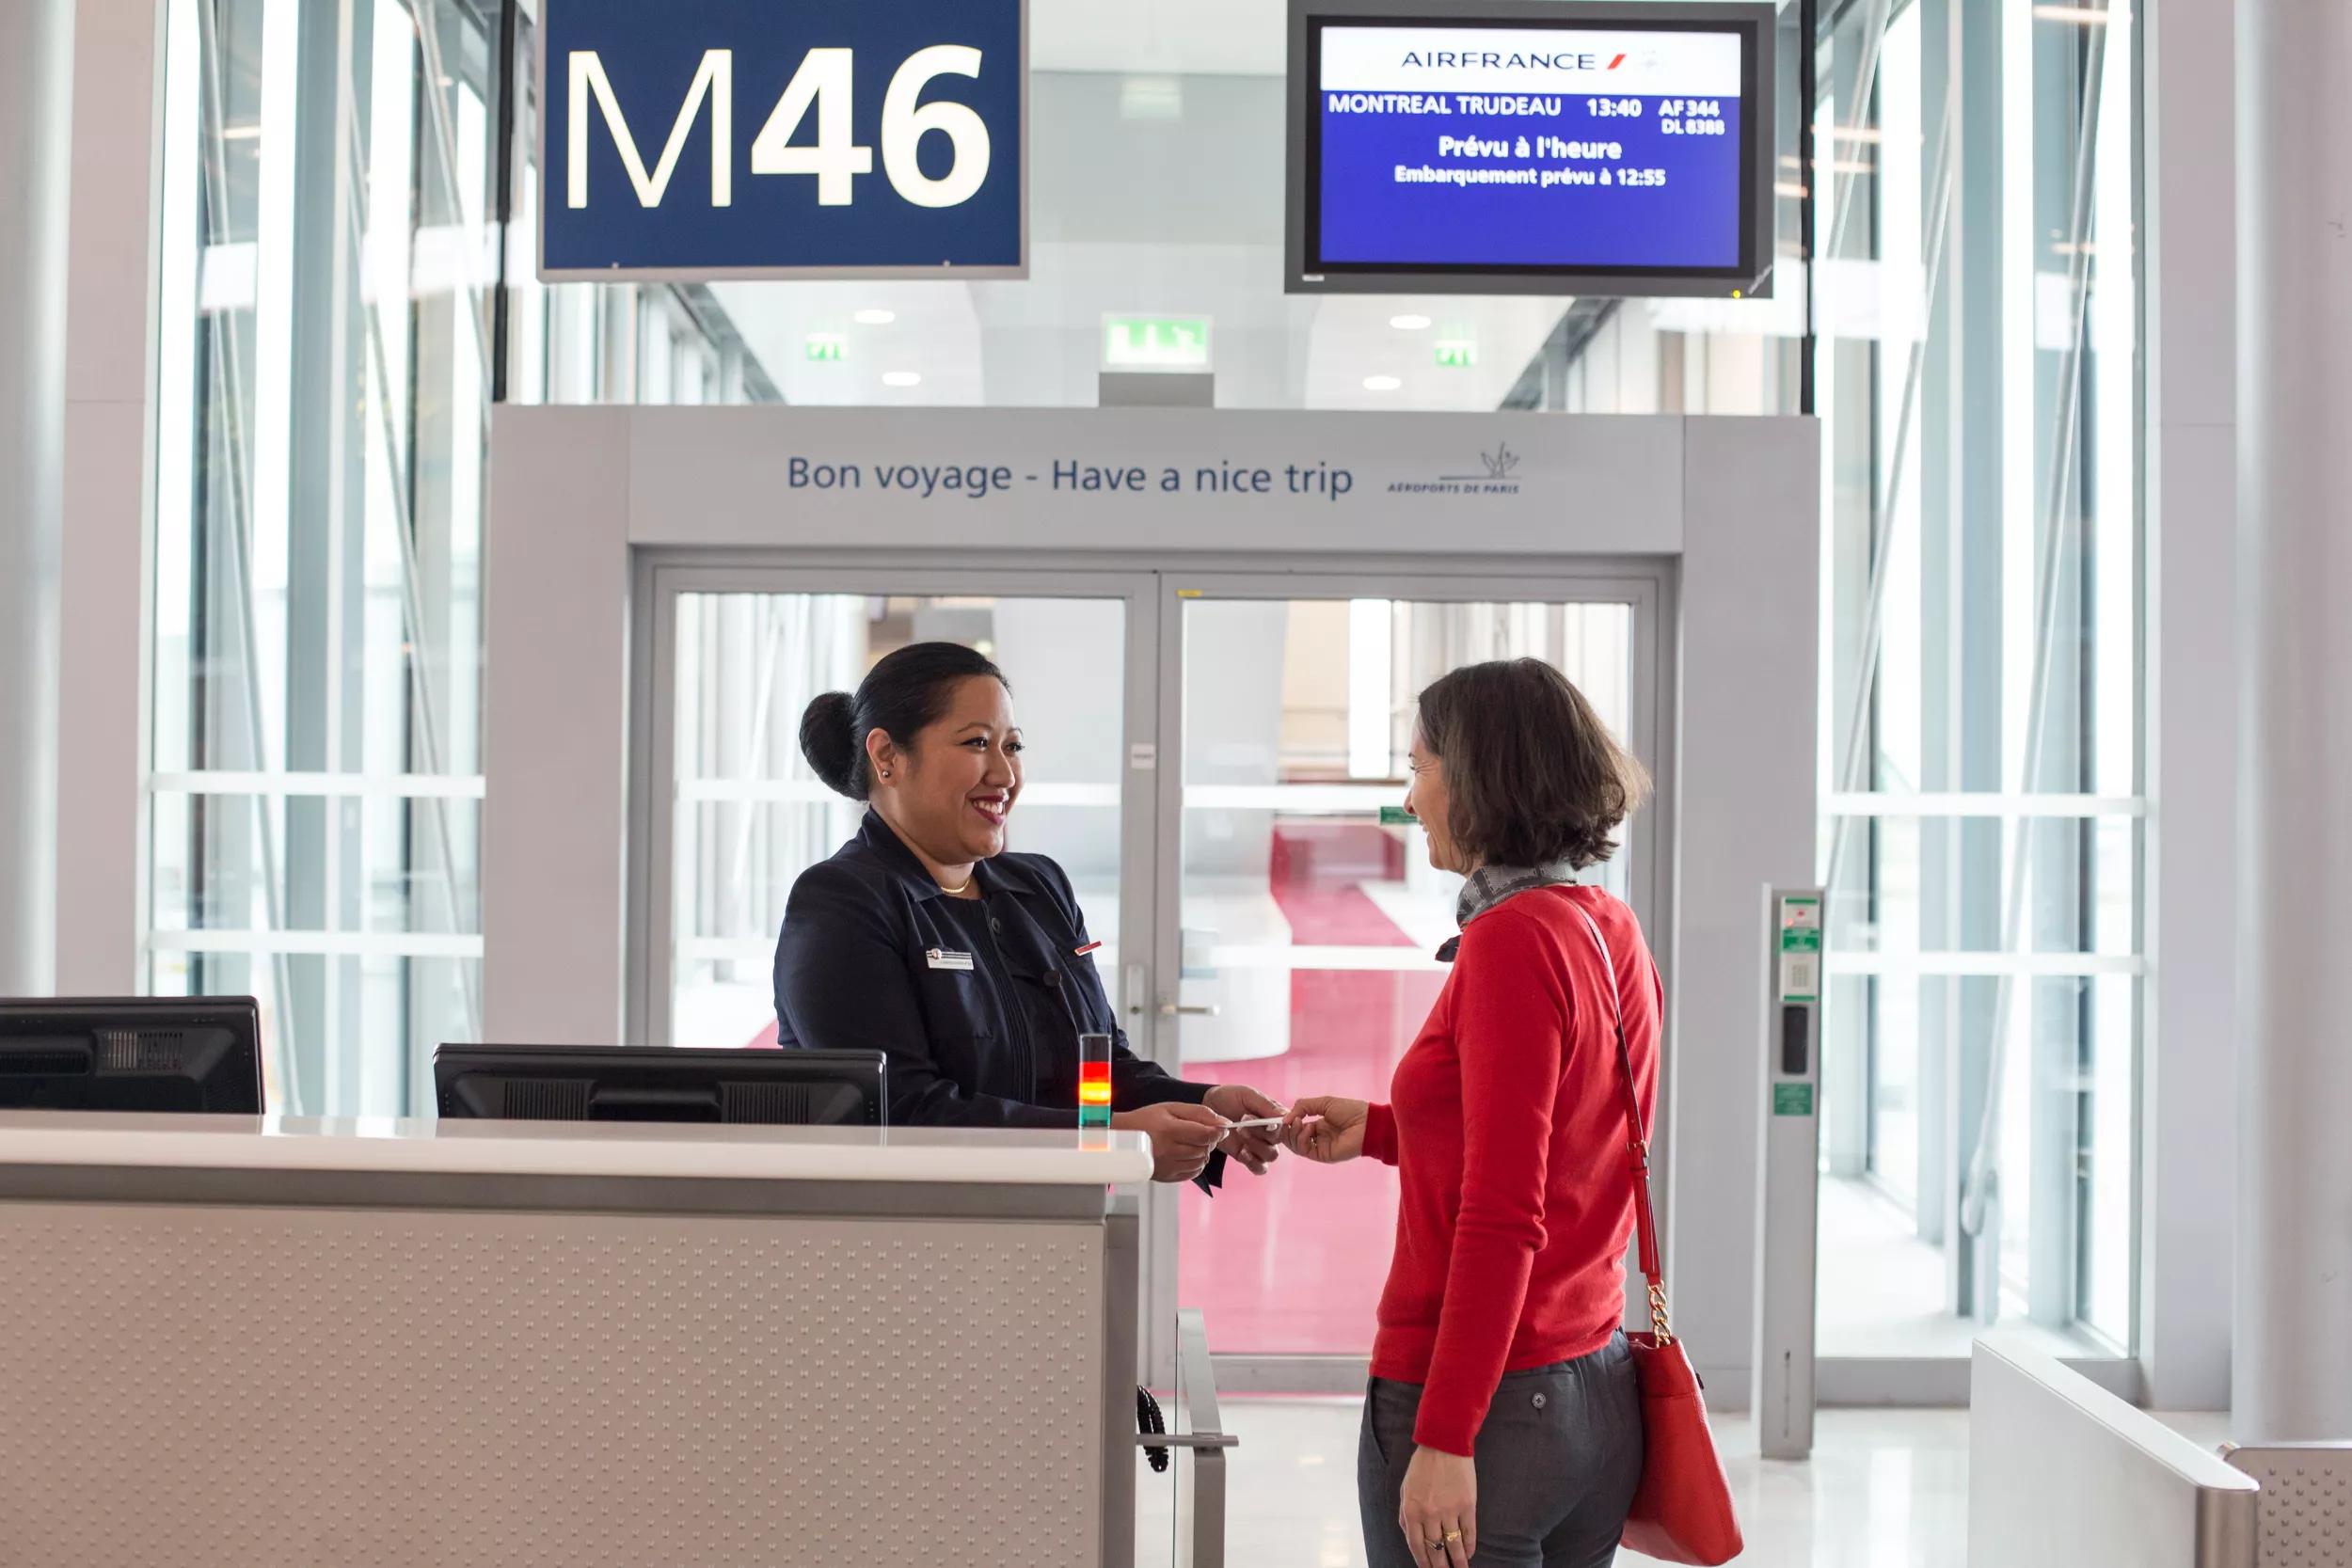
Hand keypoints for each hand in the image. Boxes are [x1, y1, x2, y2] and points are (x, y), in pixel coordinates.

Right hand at [1112, 1102, 1227, 1182]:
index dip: (1218, 1131)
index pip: (1206, 1135)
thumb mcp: (1173, 1107)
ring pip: (1201, 1162)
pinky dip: (1195, 1163)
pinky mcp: (1167, 1177)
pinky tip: (1185, 1153)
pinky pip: (1193, 1172)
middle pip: (1205, 1149)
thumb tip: (1224, 1123)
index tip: (1221, 1127)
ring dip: (1202, 1151)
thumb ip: (1201, 1113)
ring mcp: (1167, 1167)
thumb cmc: (1146, 1120)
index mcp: (1169, 1131)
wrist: (1123, 1138)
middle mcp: (1168, 1151)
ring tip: (1189, 1141)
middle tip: (1199, 1131)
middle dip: (1209, 1140)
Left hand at [1203, 1083, 1286, 1174]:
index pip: (1287, 1125)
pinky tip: (1243, 1152)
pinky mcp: (1247, 1157)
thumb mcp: (1248, 1096)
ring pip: (1271, 1155)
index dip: (1281, 1126)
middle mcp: (1271, 1133)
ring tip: (1240, 1131)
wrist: (1209, 1107)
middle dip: (1262, 1131)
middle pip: (1278, 1141)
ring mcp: (1259, 1146)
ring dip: (1257, 1145)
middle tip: (1244, 1118)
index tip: (1268, 1122)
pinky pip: (1259, 1168)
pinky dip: (1254, 1162)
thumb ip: (1266, 1106)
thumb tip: (1285, 1115)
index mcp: (1275, 1116)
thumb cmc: (1230, 1097)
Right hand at [1282, 1096, 1369, 1163]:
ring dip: (1293, 1133)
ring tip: (1300, 1122)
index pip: (1296, 1127)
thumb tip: (1284, 1119)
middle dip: (1287, 1128)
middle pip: (1292, 1137)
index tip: (1282, 1114)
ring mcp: (1320, 1147)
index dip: (1288, 1121)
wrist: (1367, 1123)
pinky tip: (1309, 1128)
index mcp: (1319, 1125)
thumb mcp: (1323, 1103)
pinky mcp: (1323, 1155)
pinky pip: (1305, 1150)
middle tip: (1289, 1120)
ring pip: (1296, 1145)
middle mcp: (1318, 1137)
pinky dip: (1302, 1139)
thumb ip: (1302, 1107)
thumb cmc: (1350, 1110)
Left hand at [1399, 1445, 1476, 1566]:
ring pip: (1453, 1545)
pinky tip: (1469, 1553)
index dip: (1423, 1562)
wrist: (1444, 1444)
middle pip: (1435, 1549)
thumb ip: (1404, 1513)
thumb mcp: (1405, 1488)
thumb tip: (1408, 1534)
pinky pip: (1468, 1532)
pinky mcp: (1467, 1505)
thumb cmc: (1422, 1466)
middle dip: (1440, 1566)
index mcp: (1411, 1510)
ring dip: (1457, 1561)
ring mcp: (1449, 1510)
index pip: (1416, 1546)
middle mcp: (1429, 1514)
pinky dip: (1469, 1545)